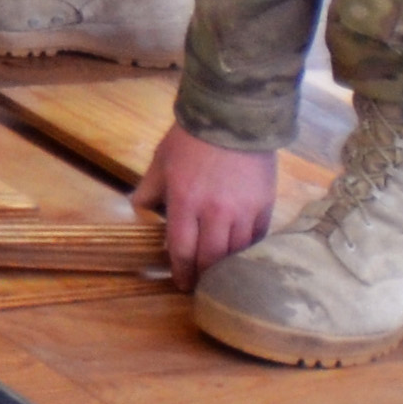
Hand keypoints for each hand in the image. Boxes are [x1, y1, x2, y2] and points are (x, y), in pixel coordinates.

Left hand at [134, 127, 283, 278]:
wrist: (232, 117)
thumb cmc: (190, 139)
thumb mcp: (161, 161)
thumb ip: (149, 190)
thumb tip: (137, 211)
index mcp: (185, 202)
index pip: (182, 249)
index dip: (181, 271)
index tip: (181, 283)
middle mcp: (215, 212)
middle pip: (211, 258)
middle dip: (204, 276)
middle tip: (201, 286)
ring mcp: (243, 211)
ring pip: (236, 252)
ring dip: (228, 267)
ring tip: (222, 276)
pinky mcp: (265, 206)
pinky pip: (258, 238)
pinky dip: (249, 250)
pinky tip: (243, 256)